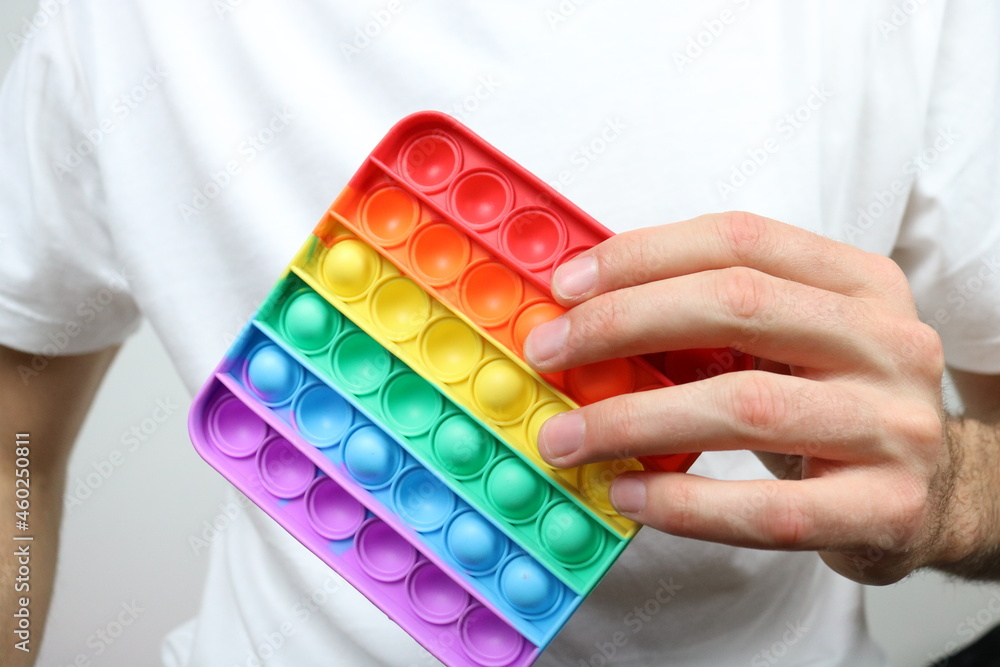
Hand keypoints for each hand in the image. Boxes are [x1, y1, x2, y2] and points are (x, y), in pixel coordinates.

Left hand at [523, 211, 956, 584]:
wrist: (937, 492)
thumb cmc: (834, 404)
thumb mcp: (790, 341)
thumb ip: (710, 319)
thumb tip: (585, 313)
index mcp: (859, 282)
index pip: (739, 240)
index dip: (642, 255)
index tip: (567, 286)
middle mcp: (888, 341)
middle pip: (736, 306)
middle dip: (622, 325)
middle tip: (548, 354)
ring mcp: (895, 425)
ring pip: (746, 406)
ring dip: (633, 421)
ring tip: (567, 439)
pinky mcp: (889, 507)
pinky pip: (769, 508)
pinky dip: (685, 503)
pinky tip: (629, 494)